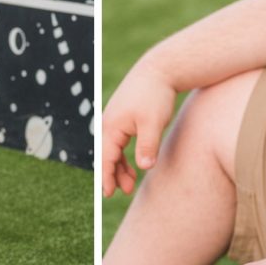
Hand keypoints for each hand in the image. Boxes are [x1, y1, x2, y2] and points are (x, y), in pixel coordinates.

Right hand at [100, 58, 177, 197]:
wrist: (159, 70)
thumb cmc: (156, 95)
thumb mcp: (153, 124)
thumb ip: (147, 147)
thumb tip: (143, 168)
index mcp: (111, 126)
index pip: (105, 158)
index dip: (106, 177)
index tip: (109, 194)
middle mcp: (108, 124)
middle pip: (105, 155)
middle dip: (112, 175)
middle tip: (123, 192)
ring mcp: (115, 120)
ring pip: (112, 149)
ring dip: (119, 167)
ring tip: (130, 184)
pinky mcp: (123, 117)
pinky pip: (119, 142)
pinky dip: (124, 155)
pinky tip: (134, 165)